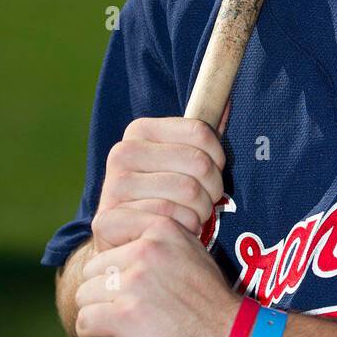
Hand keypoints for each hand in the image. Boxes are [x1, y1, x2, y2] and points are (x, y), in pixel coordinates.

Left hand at [75, 210, 240, 336]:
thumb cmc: (210, 303)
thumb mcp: (192, 253)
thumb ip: (163, 241)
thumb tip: (130, 242)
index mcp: (163, 229)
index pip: (106, 224)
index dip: (108, 253)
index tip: (117, 273)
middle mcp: (146, 250)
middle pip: (93, 268)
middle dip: (102, 289)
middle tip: (123, 308)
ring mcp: (135, 283)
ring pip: (85, 295)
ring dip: (96, 312)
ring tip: (117, 325)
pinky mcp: (125, 315)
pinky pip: (86, 320)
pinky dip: (92, 334)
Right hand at [93, 116, 226, 252]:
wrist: (125, 236)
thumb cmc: (162, 193)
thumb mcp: (179, 159)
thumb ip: (201, 135)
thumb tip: (227, 99)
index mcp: (139, 130)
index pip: (200, 132)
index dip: (217, 157)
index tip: (212, 171)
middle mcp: (122, 152)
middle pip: (199, 163)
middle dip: (213, 189)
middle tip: (205, 201)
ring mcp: (114, 185)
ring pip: (189, 192)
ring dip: (201, 212)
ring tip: (192, 216)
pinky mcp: (110, 218)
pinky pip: (170, 218)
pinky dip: (183, 229)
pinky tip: (175, 230)